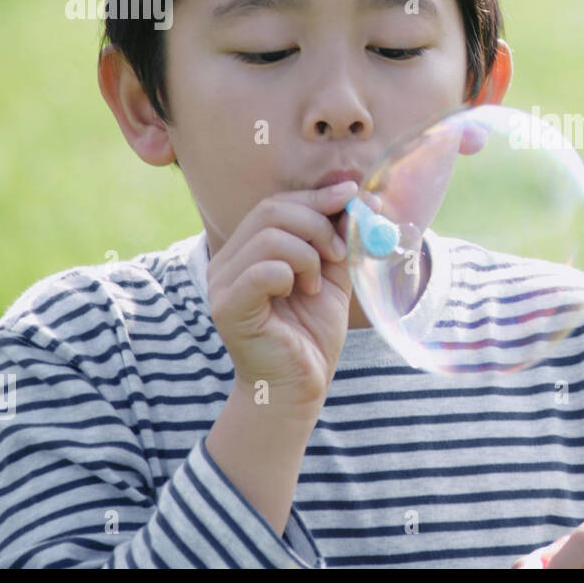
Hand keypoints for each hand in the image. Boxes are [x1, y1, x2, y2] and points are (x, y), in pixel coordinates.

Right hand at [208, 180, 366, 413]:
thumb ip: (340, 238)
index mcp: (249, 249)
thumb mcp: (334, 276)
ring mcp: (222, 283)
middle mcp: (228, 261)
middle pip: (272, 211)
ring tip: (317, 284)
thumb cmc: (311, 333)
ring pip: (270, 237)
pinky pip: (262, 270)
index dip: (317, 196)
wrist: (298, 387)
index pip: (278, 203)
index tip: (353, 195)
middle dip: (317, 223)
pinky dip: (290, 274)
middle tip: (338, 253)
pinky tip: (300, 293)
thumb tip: (361, 197)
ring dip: (308, 254)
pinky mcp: (228, 307)